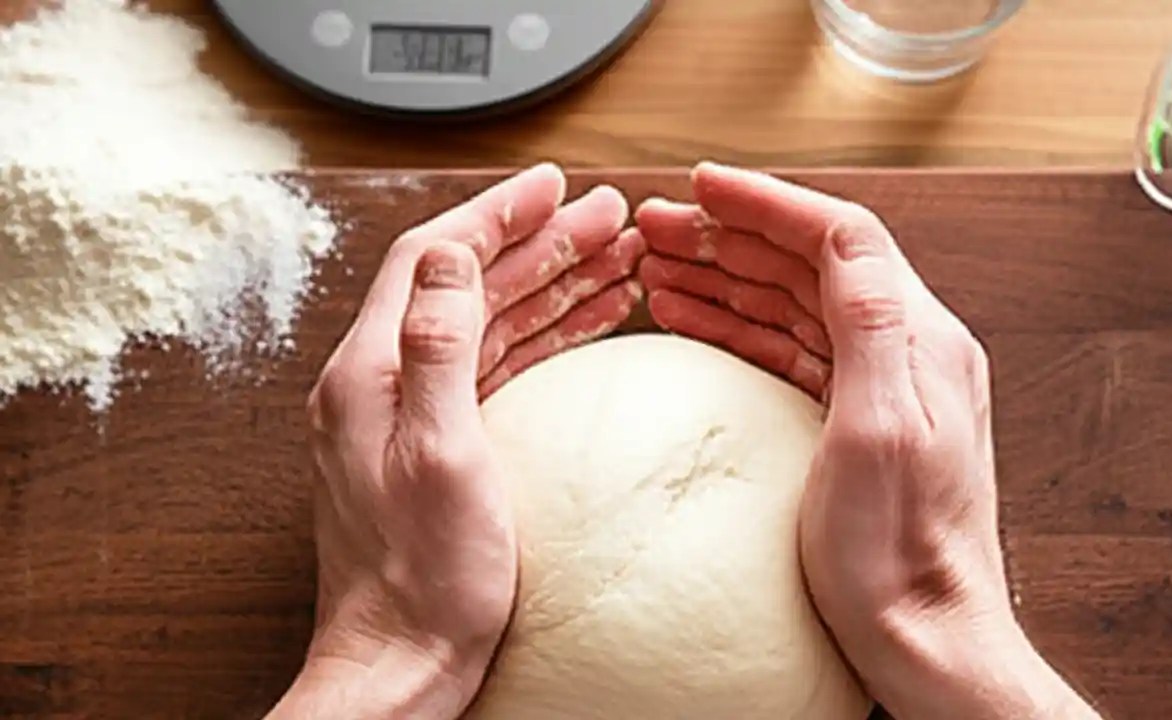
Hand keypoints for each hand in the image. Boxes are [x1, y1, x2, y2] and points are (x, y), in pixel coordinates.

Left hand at [270, 164, 642, 719]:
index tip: (550, 186)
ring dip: (552, 285)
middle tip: (607, 216)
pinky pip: (499, 369)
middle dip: (541, 244)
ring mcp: (411, 414)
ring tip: (615, 259)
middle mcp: (383, 383)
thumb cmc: (422, 579)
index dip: (494, 215)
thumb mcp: (439, 456)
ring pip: (490, 323)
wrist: (402, 662)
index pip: (431, 259)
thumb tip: (444, 254)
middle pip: (468, 284)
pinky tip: (590, 324)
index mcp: (370, 373)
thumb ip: (437, 347)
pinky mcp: (440, 444)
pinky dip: (546, 338)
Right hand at [636, 163, 1097, 719]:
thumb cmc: (898, 557)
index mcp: (919, 341)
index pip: (839, 236)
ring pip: (792, 304)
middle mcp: (908, 351)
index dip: (766, 203)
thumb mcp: (879, 433)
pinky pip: (790, 351)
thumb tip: (844, 237)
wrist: (924, 638)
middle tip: (655, 226)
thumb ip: (867, 325)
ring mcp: (883, 385)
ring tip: (658, 267)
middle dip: (729, 236)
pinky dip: (738, 328)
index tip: (701, 187)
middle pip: (808, 264)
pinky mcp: (856, 420)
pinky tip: (695, 321)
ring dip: (725, 278)